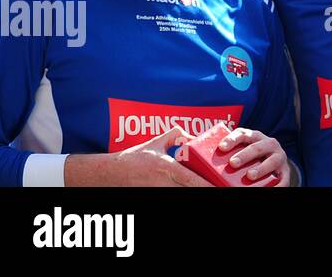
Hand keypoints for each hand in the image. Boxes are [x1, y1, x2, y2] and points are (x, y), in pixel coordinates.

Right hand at [66, 126, 211, 186]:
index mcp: (165, 167)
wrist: (109, 174)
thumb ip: (177, 135)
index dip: (207, 184)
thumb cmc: (134, 157)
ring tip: (211, 190)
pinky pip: (170, 197)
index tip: (220, 186)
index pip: (191, 179)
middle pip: (188, 191)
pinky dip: (181, 194)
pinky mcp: (152, 197)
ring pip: (180, 196)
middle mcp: (161, 183)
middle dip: (204, 190)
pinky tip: (190, 191)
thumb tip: (194, 137)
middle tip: (222, 189)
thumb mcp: (156, 142)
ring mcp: (156, 192)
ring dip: (193, 193)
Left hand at [218, 128, 295, 186]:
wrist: (275, 162)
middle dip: (245, 155)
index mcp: (254, 137)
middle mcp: (268, 144)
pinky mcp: (285, 171)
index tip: (221, 148)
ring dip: (261, 168)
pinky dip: (278, 183)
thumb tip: (190, 141)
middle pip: (257, 147)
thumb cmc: (250, 157)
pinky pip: (283, 177)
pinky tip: (270, 188)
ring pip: (272, 160)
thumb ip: (223, 149)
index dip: (232, 139)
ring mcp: (278, 157)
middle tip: (232, 163)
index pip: (243, 134)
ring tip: (249, 175)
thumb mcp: (241, 149)